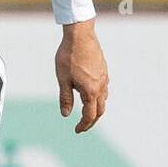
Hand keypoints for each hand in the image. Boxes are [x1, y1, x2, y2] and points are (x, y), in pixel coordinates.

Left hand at [55, 19, 108, 133]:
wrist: (80, 36)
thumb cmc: (68, 57)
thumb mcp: (63, 79)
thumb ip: (65, 98)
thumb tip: (66, 115)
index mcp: (90, 91)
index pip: (89, 115)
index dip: (84, 125)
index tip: (77, 130)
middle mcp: (101, 86)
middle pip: (99, 110)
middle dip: (91, 121)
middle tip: (82, 126)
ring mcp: (104, 78)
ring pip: (103, 99)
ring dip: (96, 109)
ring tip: (86, 112)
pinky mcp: (104, 70)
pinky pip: (104, 89)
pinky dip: (98, 97)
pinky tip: (91, 94)